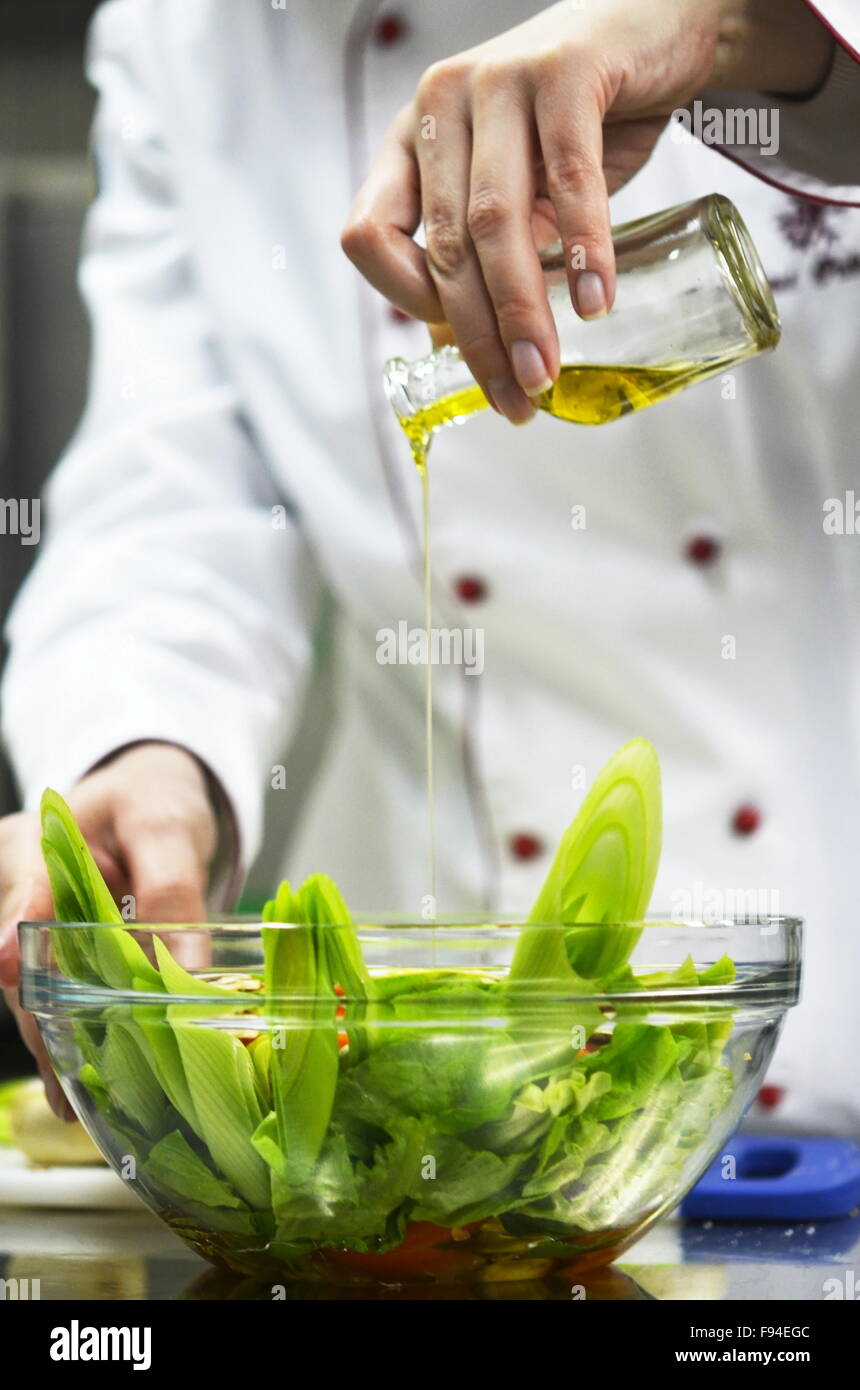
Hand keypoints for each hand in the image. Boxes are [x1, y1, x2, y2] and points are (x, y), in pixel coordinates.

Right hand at [0, 742, 217, 1115]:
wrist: (151, 800)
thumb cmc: (152, 799)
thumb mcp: (168, 826)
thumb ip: (174, 889)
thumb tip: (186, 970)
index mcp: (37, 842)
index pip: (26, 890)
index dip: (20, 933)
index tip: (12, 967)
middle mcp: (19, 889)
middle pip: (23, 962)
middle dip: (44, 1019)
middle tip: (67, 1077)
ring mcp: (31, 928)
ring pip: (36, 992)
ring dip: (57, 1044)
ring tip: (78, 1102)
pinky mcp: (57, 956)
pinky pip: (60, 999)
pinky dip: (77, 1039)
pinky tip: (90, 1086)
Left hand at [342, 0, 833, 421]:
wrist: (661, 32)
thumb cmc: (583, 122)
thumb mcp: (520, 189)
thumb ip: (492, 252)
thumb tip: (477, 348)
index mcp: (414, 139)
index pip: (369, 235)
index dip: (408, 302)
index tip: (462, 347)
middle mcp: (441, 104)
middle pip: (443, 246)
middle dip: (479, 337)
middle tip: (517, 398)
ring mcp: (497, 79)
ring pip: (495, 222)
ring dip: (522, 311)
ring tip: (545, 370)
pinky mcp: (564, 68)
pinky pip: (569, 177)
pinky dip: (584, 249)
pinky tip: (595, 302)